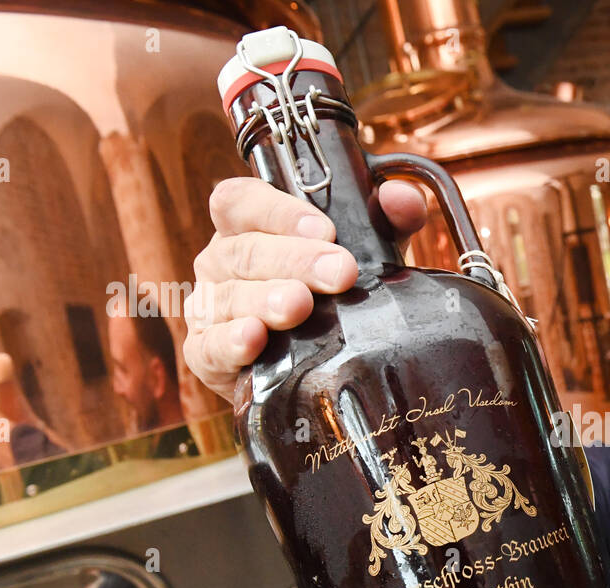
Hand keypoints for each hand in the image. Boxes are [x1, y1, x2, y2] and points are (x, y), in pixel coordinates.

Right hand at [183, 178, 428, 399]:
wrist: (312, 367)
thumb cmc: (329, 296)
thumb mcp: (361, 253)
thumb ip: (384, 221)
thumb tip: (403, 199)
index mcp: (248, 227)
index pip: (242, 200)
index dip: (279, 211)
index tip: (325, 229)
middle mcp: (221, 262)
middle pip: (245, 251)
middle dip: (294, 260)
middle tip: (340, 273)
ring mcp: (209, 308)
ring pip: (229, 296)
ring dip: (266, 299)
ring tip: (300, 305)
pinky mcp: (206, 355)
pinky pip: (211, 345)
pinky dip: (231, 342)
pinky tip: (254, 339)